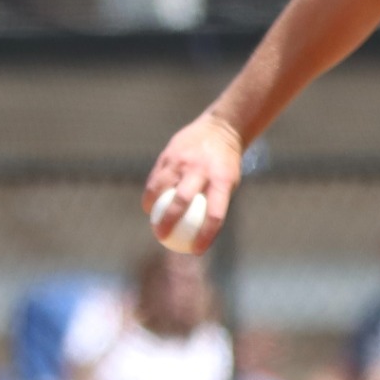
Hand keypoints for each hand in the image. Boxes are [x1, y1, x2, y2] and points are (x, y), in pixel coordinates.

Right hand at [143, 115, 243, 253]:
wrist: (221, 128)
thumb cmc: (226, 164)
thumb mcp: (230, 181)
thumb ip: (215, 204)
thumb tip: (201, 235)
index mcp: (222, 180)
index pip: (214, 215)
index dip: (205, 236)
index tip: (196, 250)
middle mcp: (201, 169)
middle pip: (182, 201)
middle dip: (169, 222)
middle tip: (162, 237)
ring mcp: (183, 160)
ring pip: (161, 188)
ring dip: (153, 207)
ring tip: (153, 220)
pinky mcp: (169, 153)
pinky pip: (156, 178)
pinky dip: (151, 193)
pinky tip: (149, 204)